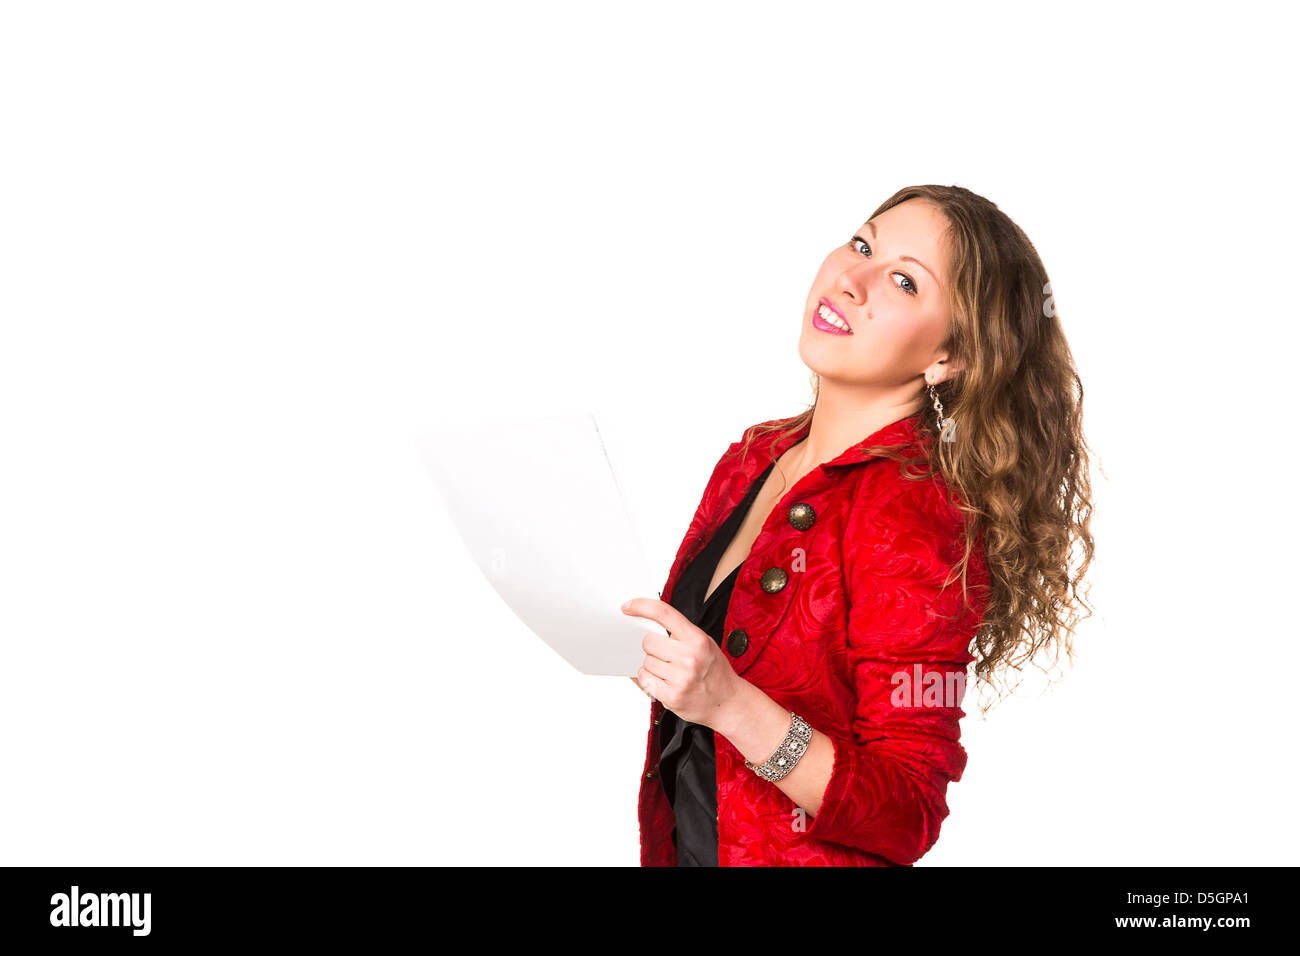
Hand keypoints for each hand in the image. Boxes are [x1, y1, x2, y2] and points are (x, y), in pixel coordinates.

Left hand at [622, 597, 740, 728]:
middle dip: (653, 648)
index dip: (642, 606)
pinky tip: (665, 683)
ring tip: (671, 673)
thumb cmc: (715, 672)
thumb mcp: (705, 644)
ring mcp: (681, 678)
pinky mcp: (672, 696)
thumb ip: (681, 633)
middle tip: (667, 656)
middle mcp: (690, 657)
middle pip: (648, 641)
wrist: (729, 703)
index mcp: (698, 639)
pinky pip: (645, 679)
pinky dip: (650, 680)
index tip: (628, 607)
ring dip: (653, 666)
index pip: (664, 613)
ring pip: (646, 662)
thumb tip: (649, 625)